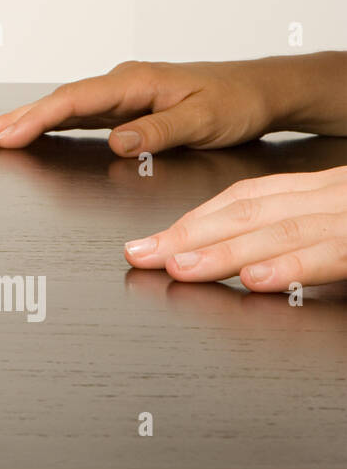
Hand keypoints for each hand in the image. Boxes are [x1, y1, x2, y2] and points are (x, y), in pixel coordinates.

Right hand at [0, 59, 282, 155]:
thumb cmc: (237, 102)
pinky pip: (74, 113)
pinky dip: (45, 122)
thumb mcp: (205, 121)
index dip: (36, 119)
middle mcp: (120, 84)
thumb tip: (117, 142)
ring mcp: (118, 94)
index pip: (74, 101)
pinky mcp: (121, 106)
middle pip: (55, 100)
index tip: (6, 136)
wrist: (260, 90)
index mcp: (135, 82)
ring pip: (60, 106)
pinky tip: (27, 131)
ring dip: (22, 119)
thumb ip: (159, 132)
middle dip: (12, 117)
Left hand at [123, 165, 346, 289]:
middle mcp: (331, 195)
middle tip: (142, 255)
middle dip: (189, 235)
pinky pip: (329, 252)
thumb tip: (245, 261)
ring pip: (278, 231)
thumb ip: (300, 237)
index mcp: (319, 189)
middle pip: (249, 213)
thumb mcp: (342, 222)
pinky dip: (290, 266)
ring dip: (224, 252)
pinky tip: (253, 279)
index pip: (244, 198)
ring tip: (179, 268)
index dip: (194, 220)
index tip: (151, 241)